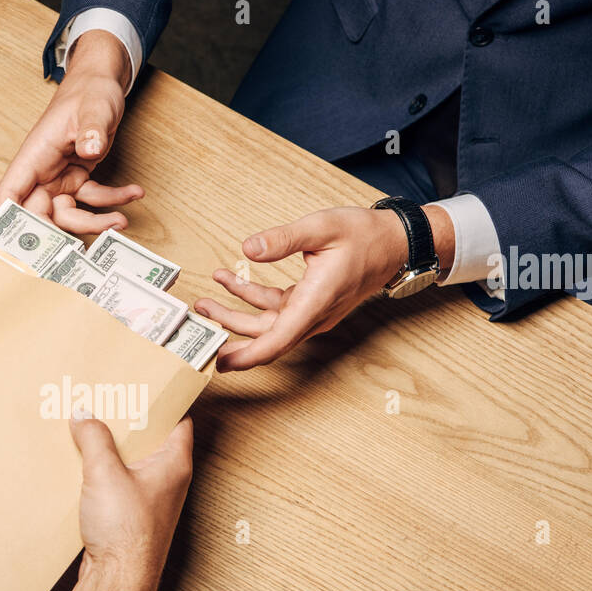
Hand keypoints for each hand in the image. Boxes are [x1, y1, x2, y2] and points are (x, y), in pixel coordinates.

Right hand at [0, 30, 143, 233]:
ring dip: (95, 223)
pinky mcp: (78, 181)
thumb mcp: (94, 106)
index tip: (19, 246)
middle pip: (39, 216)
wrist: (101, 84)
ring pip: (67, 217)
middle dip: (59, 236)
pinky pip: (92, 201)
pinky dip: (113, 202)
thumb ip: (92, 127)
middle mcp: (42, 173)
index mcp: (35, 156)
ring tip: (122, 221)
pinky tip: (134, 193)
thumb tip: (89, 149)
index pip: (10, 192)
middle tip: (83, 251)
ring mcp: (59, 180)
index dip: (8, 221)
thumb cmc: (89, 90)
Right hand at [62, 411, 193, 590]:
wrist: (118, 581)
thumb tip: (84, 416)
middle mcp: (167, 480)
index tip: (144, 382)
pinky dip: (102, 471)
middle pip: (151, 439)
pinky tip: (80, 464)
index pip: (179, 419)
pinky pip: (118, 483)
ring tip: (88, 426)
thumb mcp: (105, 473)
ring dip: (111, 448)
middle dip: (128, 421)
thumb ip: (94, 439)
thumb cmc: (126, 533)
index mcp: (174, 463)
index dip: (164, 400)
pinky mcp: (130, 515)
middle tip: (106, 399)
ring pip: (132, 462)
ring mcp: (149, 499)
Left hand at [196, 204, 453, 370]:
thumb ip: (283, 239)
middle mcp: (312, 314)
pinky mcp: (309, 303)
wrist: (395, 244)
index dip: (246, 356)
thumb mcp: (322, 227)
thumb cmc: (364, 236)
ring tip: (205, 301)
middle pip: (264, 337)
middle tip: (196, 331)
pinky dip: (250, 297)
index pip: (276, 341)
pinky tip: (229, 280)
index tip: (219, 362)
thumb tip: (248, 250)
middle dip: (228, 333)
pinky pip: (275, 308)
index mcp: (315, 302)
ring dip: (234, 313)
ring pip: (266, 323)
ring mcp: (311, 311)